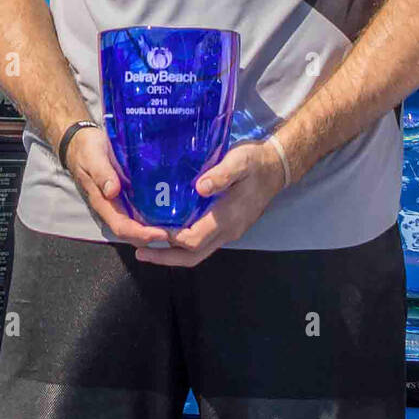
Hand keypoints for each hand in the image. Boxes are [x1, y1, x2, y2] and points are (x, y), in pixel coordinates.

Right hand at [64, 125, 169, 246]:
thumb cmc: (87, 149)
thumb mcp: (93, 157)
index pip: (122, 227)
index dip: (141, 234)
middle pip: (133, 231)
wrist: (81, 142)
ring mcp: (120, 201)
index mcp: (104, 202)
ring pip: (138, 222)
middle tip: (178, 232)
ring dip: (155, 227)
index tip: (162, 233)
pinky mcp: (127, 192)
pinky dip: (154, 213)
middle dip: (153, 236)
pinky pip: (140, 208)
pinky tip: (171, 208)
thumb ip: (102, 173)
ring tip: (178, 225)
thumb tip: (113, 192)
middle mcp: (113, 206)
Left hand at [134, 138, 286, 267]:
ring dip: (172, 253)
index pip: (193, 240)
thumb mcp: (240, 161)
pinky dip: (183, 243)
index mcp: (227, 218)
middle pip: (192, 256)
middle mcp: (228, 231)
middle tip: (140, 253)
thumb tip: (198, 187)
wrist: (277, 167)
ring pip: (197, 252)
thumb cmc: (257, 162)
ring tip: (148, 246)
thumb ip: (221, 174)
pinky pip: (203, 242)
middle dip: (165, 258)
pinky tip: (170, 231)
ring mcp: (229, 231)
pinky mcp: (228, 226)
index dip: (170, 239)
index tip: (149, 230)